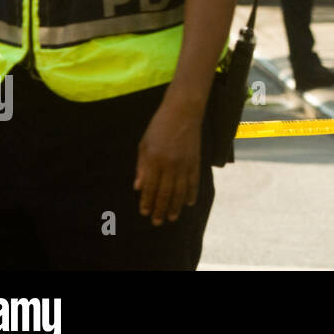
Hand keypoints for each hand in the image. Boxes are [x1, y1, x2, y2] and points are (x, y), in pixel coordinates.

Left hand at [134, 100, 202, 225]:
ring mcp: (184, 163)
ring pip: (180, 191)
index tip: (144, 213)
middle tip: (157, 222)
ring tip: (172, 218)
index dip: (147, 201)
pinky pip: (194, 181)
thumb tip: (137, 187)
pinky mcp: (195, 160)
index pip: (149, 187)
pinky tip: (189, 203)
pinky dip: (192, 193)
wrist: (183, 110)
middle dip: (160, 209)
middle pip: (165, 192)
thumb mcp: (144, 144)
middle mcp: (169, 164)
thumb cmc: (159, 125)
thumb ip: (141, 166)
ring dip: (175, 206)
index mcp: (154, 159)